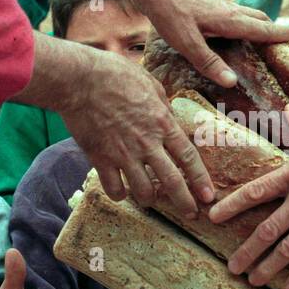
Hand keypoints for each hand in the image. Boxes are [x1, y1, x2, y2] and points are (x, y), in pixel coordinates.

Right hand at [59, 46, 211, 214]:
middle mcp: (147, 143)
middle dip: (185, 202)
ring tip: (151, 200)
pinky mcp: (101, 159)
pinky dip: (120, 194)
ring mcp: (124, 154)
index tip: (208, 196)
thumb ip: (163, 104)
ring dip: (150, 199)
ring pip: (144, 191)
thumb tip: (169, 116)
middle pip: (172, 181)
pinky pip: (114, 188)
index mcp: (162, 123)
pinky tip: (121, 192)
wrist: (80, 80)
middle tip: (191, 214)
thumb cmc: (115, 74)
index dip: (201, 179)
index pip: (189, 157)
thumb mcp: (150, 83)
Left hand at [123, 0, 288, 90]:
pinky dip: (244, 23)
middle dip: (275, 31)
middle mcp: (229, 10)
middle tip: (286, 44)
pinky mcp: (208, 3)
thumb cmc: (167, 12)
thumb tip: (233, 82)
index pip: (264, 30)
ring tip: (264, 40)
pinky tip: (233, 33)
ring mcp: (219, 5)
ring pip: (248, 14)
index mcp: (229, 20)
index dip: (283, 36)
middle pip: (260, 19)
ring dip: (260, 25)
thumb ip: (209, 63)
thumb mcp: (186, 43)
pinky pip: (235, 13)